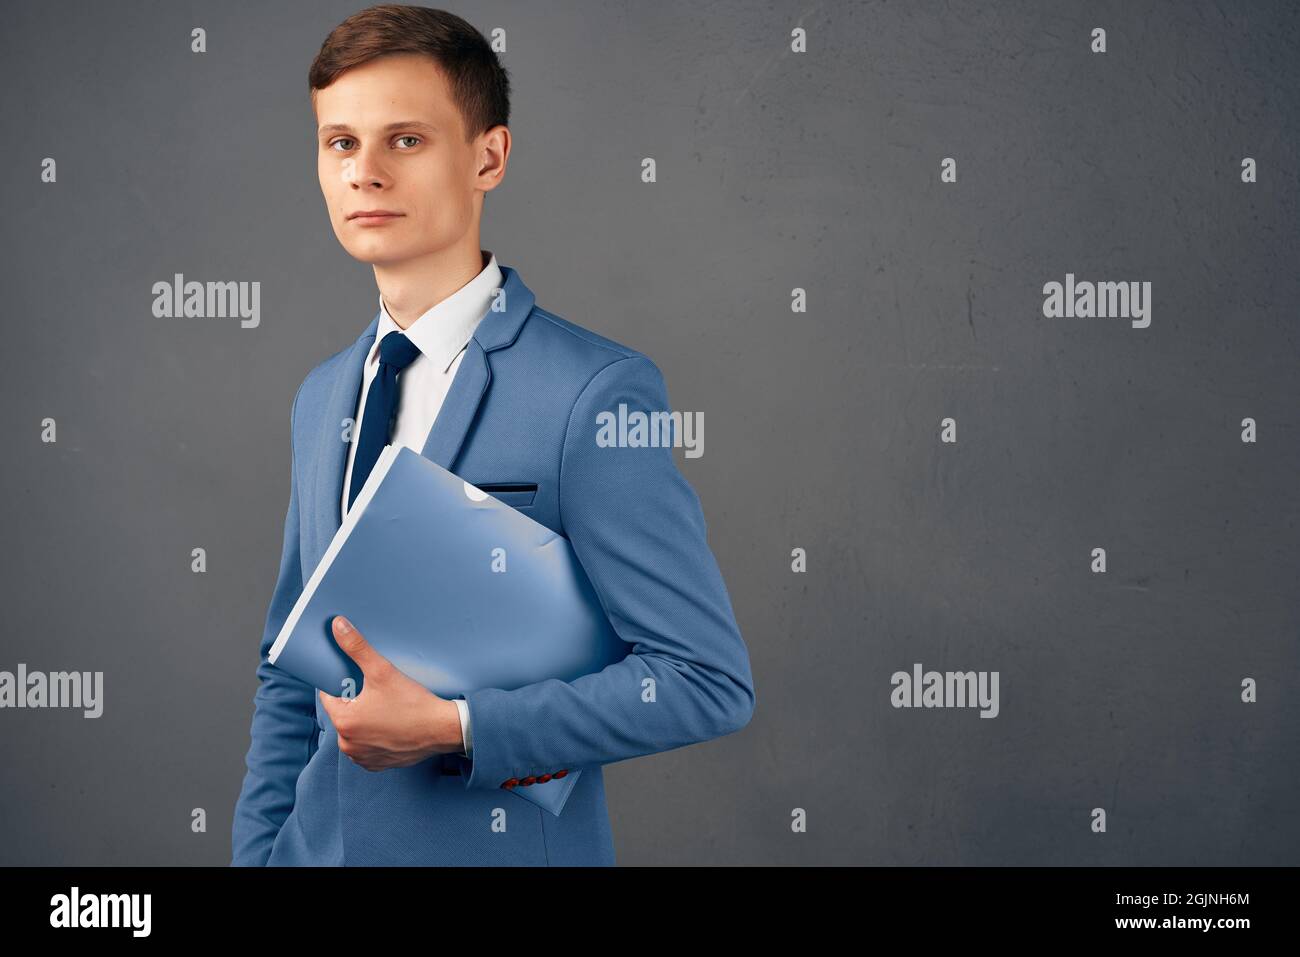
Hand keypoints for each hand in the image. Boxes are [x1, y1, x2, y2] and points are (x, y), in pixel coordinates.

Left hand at [317, 615, 462, 770]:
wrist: (442, 729)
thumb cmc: (413, 703)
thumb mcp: (382, 670)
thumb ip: (357, 647)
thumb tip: (338, 626)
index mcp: (344, 721)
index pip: (329, 696)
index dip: (342, 685)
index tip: (357, 680)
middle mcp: (348, 744)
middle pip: (343, 714)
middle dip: (355, 702)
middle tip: (377, 694)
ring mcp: (362, 757)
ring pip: (355, 731)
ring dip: (364, 721)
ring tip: (385, 709)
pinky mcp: (377, 764)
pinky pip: (367, 747)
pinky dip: (375, 737)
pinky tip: (390, 726)